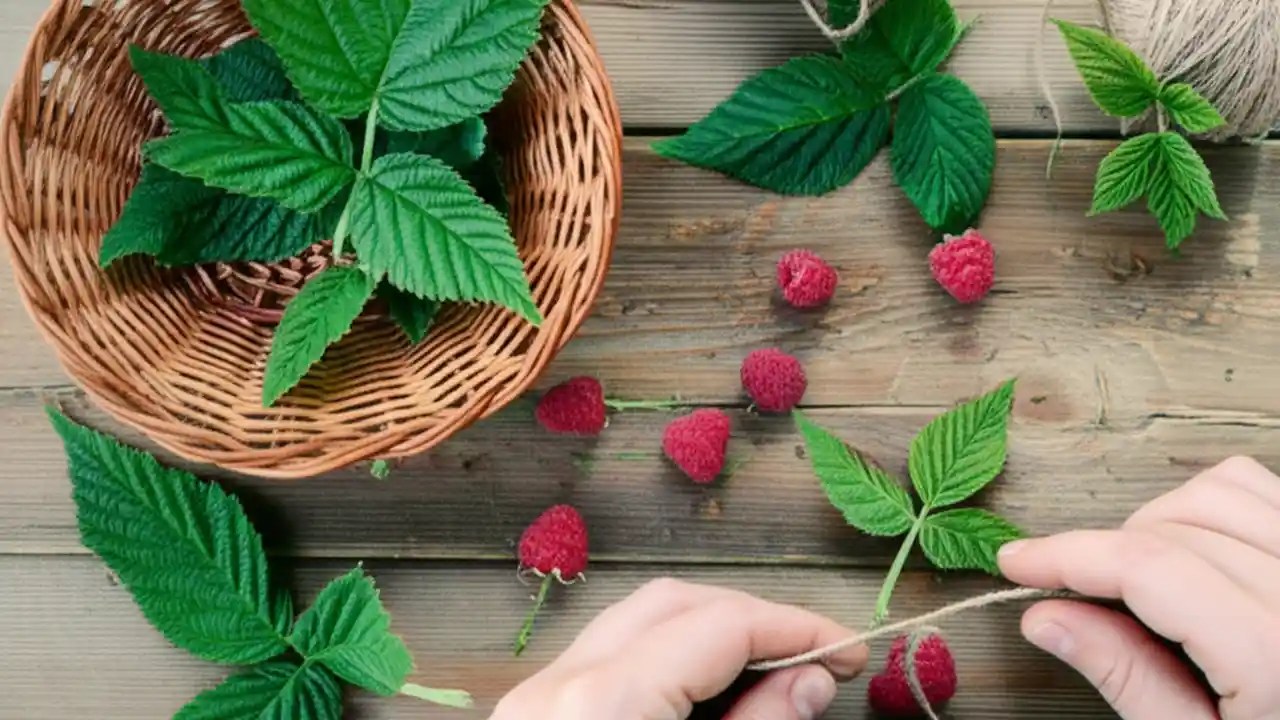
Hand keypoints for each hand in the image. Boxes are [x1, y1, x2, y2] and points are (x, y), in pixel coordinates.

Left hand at [491, 579, 867, 719]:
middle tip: (814, 658)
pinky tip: (706, 692)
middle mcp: (554, 687)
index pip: (719, 625)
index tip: (849, 651)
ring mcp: (532, 699)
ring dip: (708, 633)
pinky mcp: (529, 716)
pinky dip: (665, 662)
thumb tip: (809, 679)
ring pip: (633, 625)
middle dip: (751, 618)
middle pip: (670, 604)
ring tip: (769, 673)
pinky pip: (606, 660)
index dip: (797, 628)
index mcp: (602, 705)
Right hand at [999, 456, 1279, 719]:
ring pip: (1219, 491)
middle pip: (1173, 525)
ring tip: (1141, 575)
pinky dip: (1213, 504)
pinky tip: (1194, 550)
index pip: (1148, 567)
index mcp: (1276, 653)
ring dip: (1159, 520)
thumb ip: (1127, 679)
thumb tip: (1045, 618)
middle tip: (1082, 598)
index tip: (1017, 562)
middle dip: (1108, 550)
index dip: (1068, 556)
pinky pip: (1261, 489)